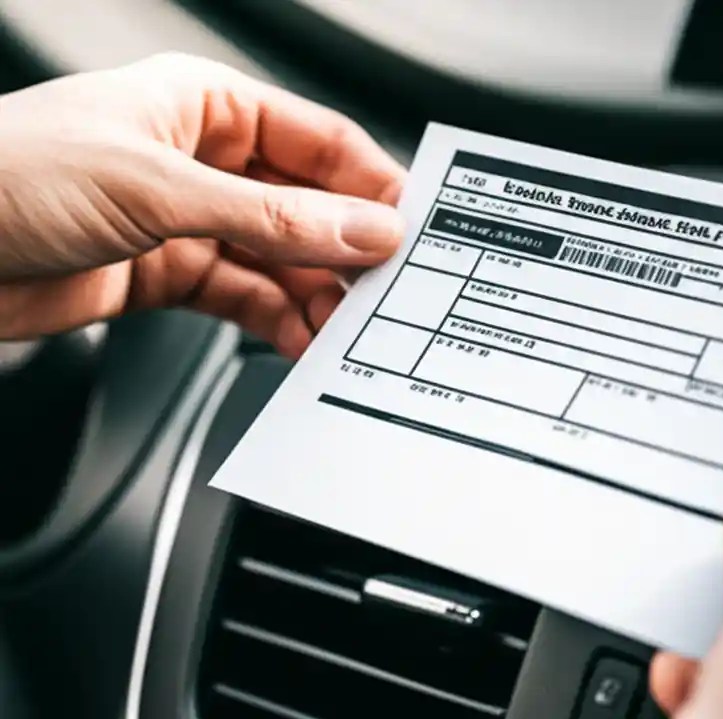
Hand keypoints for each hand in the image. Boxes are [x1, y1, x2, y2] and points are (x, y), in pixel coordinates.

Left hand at [0, 53, 406, 357]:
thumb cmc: (4, 176)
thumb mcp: (157, 189)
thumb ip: (272, 216)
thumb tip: (364, 226)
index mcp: (203, 104)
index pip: (317, 140)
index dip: (370, 183)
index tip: (412, 228)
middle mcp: (200, 159)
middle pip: (305, 204)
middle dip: (346, 249)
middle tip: (385, 291)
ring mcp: (183, 220)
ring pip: (278, 257)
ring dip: (314, 294)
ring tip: (344, 328)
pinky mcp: (163, 275)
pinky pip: (241, 297)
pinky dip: (274, 321)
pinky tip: (299, 340)